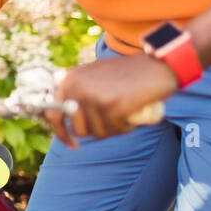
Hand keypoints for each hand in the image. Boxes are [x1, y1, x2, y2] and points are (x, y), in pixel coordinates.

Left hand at [48, 54, 176, 148]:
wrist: (156, 66)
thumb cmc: (127, 74)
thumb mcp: (94, 76)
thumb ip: (78, 90)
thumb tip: (66, 117)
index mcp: (69, 79)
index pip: (53, 114)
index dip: (61, 133)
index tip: (72, 145)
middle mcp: (77, 87)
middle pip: (78, 129)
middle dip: (97, 130)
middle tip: (114, 120)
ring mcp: (93, 96)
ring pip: (98, 132)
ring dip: (114, 129)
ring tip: (124, 112)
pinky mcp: (111, 106)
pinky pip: (114, 130)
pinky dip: (125, 128)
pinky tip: (132, 116)